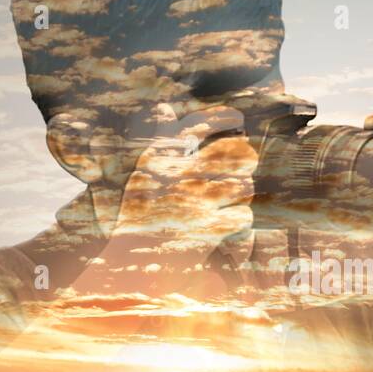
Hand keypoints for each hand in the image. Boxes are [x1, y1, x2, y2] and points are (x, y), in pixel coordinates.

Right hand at [106, 106, 255, 260]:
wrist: (128, 266)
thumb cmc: (137, 218)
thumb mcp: (142, 173)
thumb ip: (160, 139)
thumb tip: (165, 105)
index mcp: (160, 160)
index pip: (198, 125)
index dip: (224, 118)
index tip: (237, 119)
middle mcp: (179, 176)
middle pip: (235, 153)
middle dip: (244, 160)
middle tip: (241, 169)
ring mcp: (196, 202)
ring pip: (243, 185)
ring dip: (241, 194)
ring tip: (231, 201)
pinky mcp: (209, 230)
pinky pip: (242, 217)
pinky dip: (240, 225)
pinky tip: (228, 230)